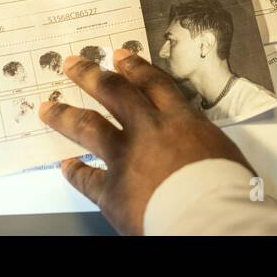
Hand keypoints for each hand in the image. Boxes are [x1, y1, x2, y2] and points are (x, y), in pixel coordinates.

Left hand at [38, 49, 251, 234]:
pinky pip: (86, 179)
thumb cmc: (229, 191)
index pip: (152, 84)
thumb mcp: (223, 152)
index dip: (133, 67)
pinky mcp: (111, 191)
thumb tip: (197, 149)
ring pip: (88, 127)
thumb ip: (200, 143)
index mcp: (179, 120)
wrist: (210, 220)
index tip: (118, 55)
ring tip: (47, 108)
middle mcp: (147, 131)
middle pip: (112, 93)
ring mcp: (124, 159)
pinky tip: (64, 167)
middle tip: (71, 64)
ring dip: (65, 115)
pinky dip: (74, 173)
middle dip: (90, 75)